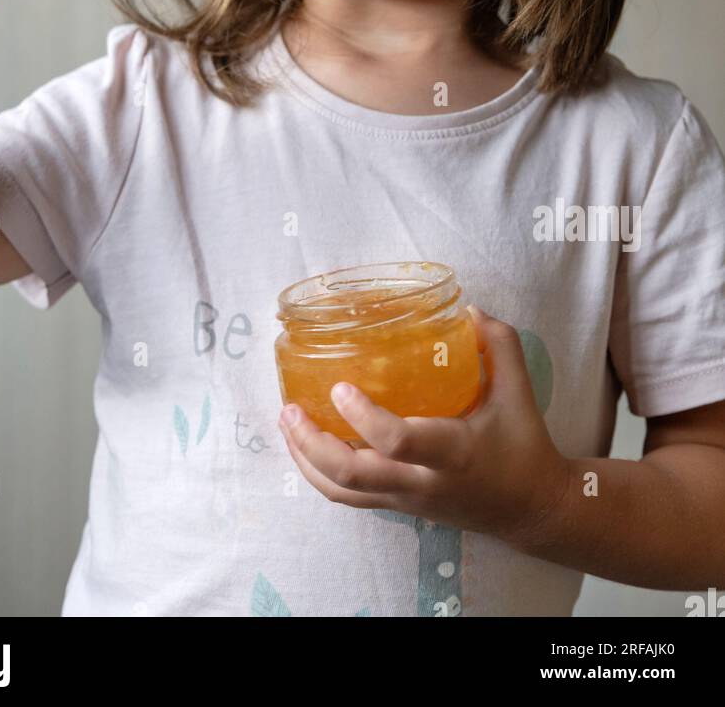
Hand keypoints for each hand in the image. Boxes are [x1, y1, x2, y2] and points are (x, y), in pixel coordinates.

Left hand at [278, 304, 570, 546]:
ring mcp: (406, 500)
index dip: (363, 417)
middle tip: (290, 408)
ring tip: (286, 422)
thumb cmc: (524, 444)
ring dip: (306, 460)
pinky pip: (350, 498)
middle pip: (352, 476)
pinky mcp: (399, 507)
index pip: (397, 442)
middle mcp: (422, 481)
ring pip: (342, 494)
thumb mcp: (519, 390)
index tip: (340, 386)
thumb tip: (468, 309)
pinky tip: (307, 444)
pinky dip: (320, 473)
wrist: (531, 509)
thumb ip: (498, 344)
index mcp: (452, 451)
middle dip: (312, 443)